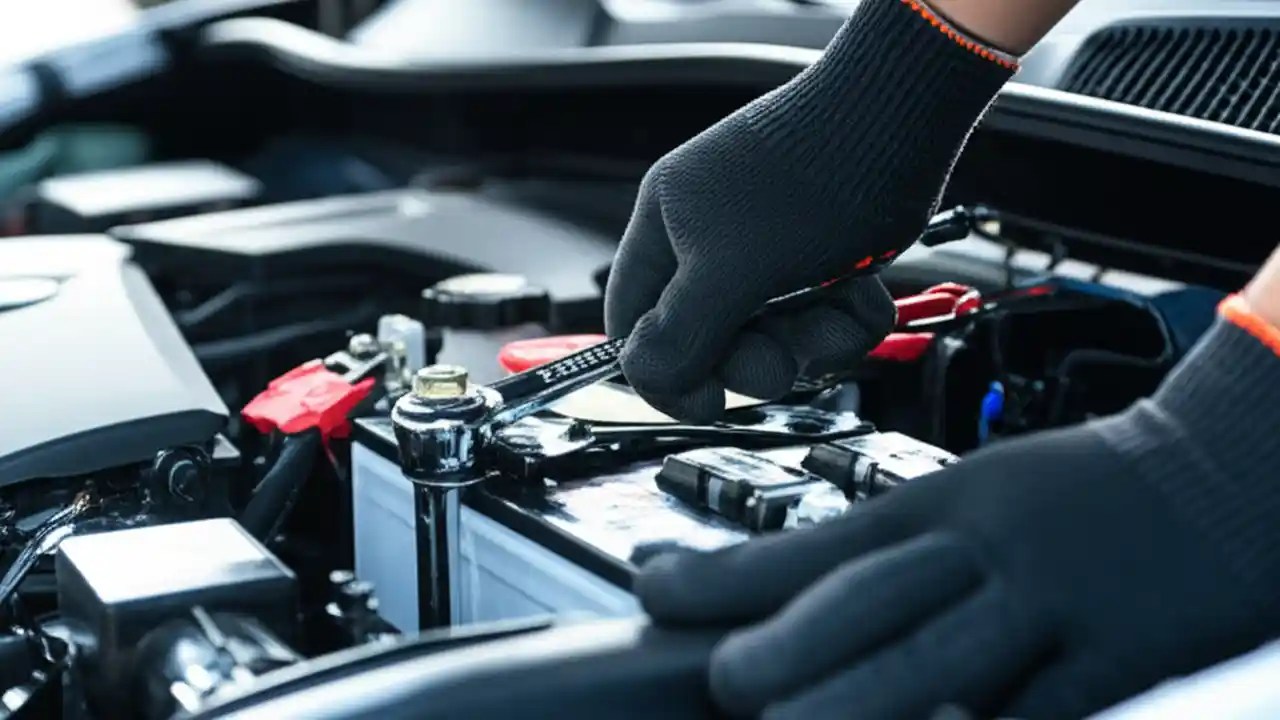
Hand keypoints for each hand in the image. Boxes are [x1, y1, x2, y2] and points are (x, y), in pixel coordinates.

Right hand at [604, 0, 1012, 423]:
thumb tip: (645, 380)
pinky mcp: (821, 255)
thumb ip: (678, 336)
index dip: (663, 370)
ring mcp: (768, 247)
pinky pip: (821, 317)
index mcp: (667, 227)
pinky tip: (863, 294)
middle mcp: (711, 238)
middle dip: (756, 357)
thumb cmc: (808, 178)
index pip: (634, 321)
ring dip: (813, 339)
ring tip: (838, 308)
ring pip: (775, 335)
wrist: (900, 120)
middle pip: (711, 339)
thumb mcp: (727, 271)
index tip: (706, 401)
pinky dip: (847, 318)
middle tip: (781, 361)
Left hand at [637, 311, 1279, 718]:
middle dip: (783, 650)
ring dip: (856, 706)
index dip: (727, 573)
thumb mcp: (975, 497)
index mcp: (943, 503)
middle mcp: (984, 551)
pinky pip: (1036, 716)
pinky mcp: (1114, 663)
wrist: (1218, 470)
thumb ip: (891, 551)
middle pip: (867, 604)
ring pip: (940, 668)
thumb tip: (789, 594)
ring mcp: (1050, 609)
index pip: (815, 541)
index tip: (654, 586)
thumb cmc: (1075, 495)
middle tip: (724, 683)